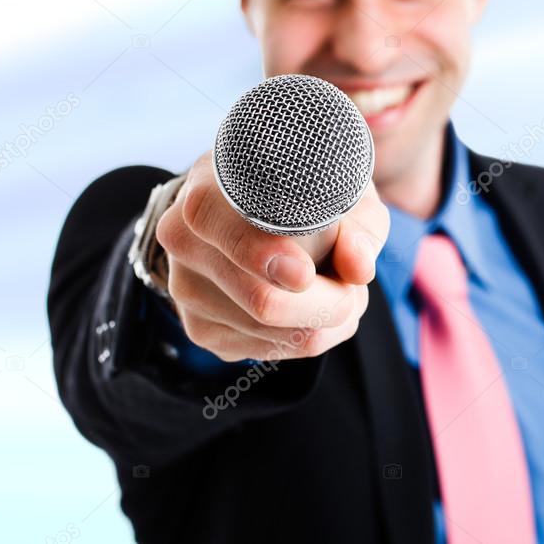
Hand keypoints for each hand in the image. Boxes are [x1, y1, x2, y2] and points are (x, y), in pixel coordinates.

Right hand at [155, 151, 389, 361]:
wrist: (252, 207)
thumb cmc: (302, 194)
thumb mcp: (338, 192)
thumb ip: (357, 225)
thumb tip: (358, 269)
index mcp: (208, 196)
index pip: (231, 236)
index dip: (269, 259)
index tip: (306, 273)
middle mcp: (185, 243)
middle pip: (262, 300)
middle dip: (328, 304)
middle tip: (355, 289)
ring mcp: (187, 290)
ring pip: (272, 332)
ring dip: (325, 322)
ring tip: (341, 292)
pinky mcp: (202, 329)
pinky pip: (267, 350)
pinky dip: (307, 336)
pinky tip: (315, 309)